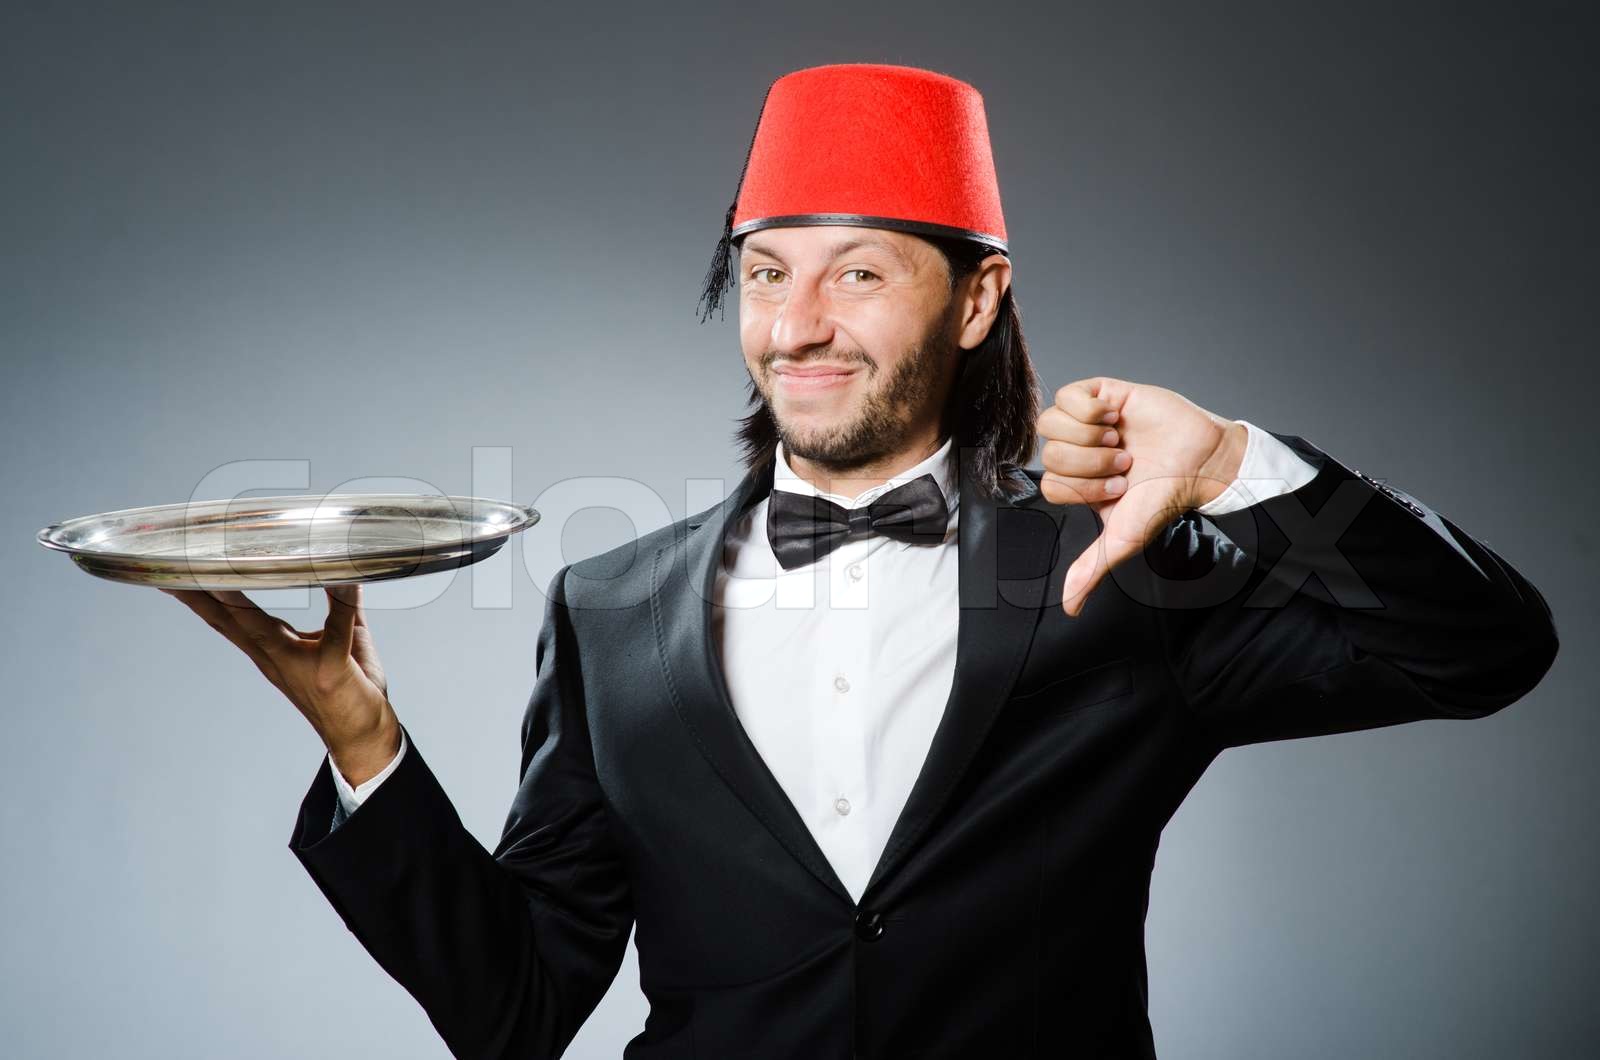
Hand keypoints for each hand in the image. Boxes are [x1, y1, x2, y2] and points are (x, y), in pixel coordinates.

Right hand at [163, 584, 399, 782]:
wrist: (365, 737)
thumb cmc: (352, 689)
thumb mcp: (344, 637)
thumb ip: (340, 604)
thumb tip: (340, 570)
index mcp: (272, 648)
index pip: (228, 618)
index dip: (201, 596)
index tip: (174, 573)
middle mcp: (276, 657)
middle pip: (229, 622)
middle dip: (200, 595)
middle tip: (175, 567)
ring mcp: (299, 665)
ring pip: (261, 629)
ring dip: (239, 602)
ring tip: (223, 574)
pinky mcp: (331, 671)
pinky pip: (336, 633)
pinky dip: (340, 604)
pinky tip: (343, 580)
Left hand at [1036, 376, 1247, 616]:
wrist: (1201, 461)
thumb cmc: (1164, 499)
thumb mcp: (1123, 539)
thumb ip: (1091, 569)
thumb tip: (1070, 608)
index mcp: (1076, 483)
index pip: (1050, 483)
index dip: (1083, 488)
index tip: (1119, 488)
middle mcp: (1076, 452)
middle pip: (1050, 455)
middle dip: (1092, 464)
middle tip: (1125, 464)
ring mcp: (1086, 421)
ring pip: (1051, 424)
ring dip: (1091, 437)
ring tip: (1122, 441)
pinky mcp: (1100, 393)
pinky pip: (1066, 394)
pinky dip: (1090, 409)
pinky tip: (1117, 417)